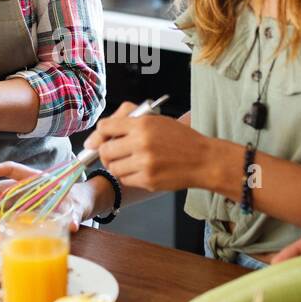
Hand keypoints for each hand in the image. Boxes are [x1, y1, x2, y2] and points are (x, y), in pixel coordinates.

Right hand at [0, 161, 98, 229]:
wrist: (82, 204)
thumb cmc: (78, 199)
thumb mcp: (77, 205)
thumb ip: (74, 213)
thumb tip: (72, 225)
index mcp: (37, 179)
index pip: (12, 169)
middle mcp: (27, 187)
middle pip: (1, 186)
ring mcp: (25, 198)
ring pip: (1, 198)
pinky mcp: (25, 210)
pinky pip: (7, 210)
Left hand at [84, 101, 216, 192]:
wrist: (203, 159)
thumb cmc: (181, 139)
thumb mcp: (157, 121)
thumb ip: (130, 123)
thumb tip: (100, 135)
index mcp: (142, 124)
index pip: (105, 127)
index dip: (98, 135)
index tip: (97, 141)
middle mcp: (141, 142)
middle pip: (105, 150)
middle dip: (105, 153)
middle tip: (112, 154)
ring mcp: (144, 163)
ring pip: (113, 167)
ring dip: (117, 166)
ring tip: (129, 162)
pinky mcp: (148, 180)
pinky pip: (125, 179)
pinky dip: (128, 176)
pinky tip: (140, 170)